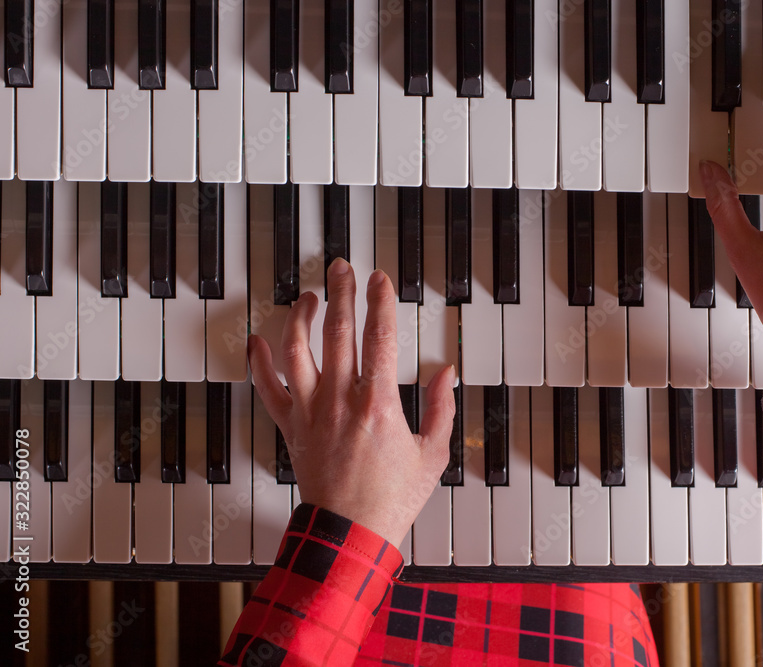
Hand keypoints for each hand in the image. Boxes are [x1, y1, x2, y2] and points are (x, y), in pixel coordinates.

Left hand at [247, 259, 456, 546]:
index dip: (380, 301)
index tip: (380, 279)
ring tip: (310, 297)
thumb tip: (446, 373)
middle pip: (337, 332)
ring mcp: (311, 412)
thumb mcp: (433, 454)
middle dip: (341, 292)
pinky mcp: (291, 428)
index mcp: (379, 403)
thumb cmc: (391, 499)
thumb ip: (441, 409)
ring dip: (301, 317)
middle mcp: (340, 400)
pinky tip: (259, 341)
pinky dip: (259, 363)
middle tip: (342, 267)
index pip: (380, 337)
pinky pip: (267, 389)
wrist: (349, 534)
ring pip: (297, 350)